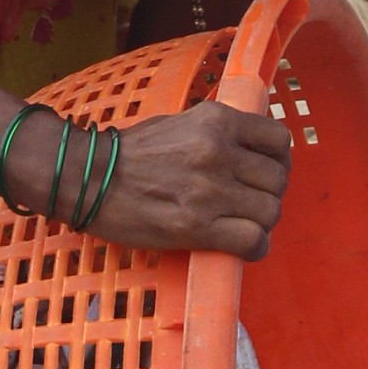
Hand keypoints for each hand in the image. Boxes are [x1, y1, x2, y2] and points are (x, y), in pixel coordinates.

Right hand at [18, 101, 292, 257]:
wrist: (87, 177)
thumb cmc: (129, 152)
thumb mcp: (180, 123)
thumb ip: (218, 133)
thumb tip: (251, 149)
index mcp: (218, 120)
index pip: (279, 141)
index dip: (280, 162)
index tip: (267, 173)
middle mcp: (219, 152)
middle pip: (278, 180)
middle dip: (270, 195)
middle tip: (251, 205)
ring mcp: (210, 190)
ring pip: (270, 212)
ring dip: (262, 223)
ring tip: (243, 226)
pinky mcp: (197, 226)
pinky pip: (251, 241)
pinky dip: (254, 247)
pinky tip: (242, 246)